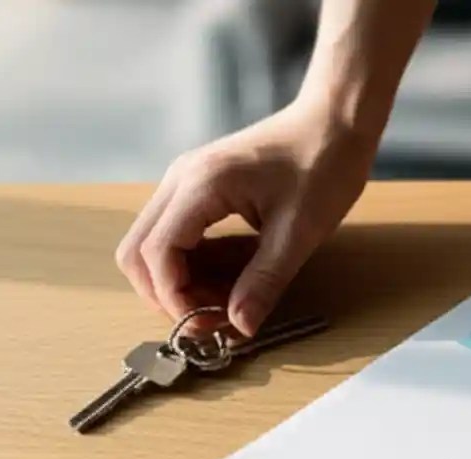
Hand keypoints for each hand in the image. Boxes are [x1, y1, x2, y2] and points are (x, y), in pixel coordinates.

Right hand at [115, 100, 376, 335]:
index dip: (174, 297)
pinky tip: (224, 277)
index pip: (157, 253)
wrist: (334, 119)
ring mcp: (185, 180)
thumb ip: (265, 281)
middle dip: (164, 293)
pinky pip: (172, 233)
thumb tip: (240, 326)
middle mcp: (181, 179)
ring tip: (221, 300)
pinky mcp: (197, 186)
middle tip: (208, 318)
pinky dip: (187, 264)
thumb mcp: (299, 232)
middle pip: (136, 251)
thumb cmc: (323, 164)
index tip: (207, 323)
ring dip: (175, 280)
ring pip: (150, 244)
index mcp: (201, 185)